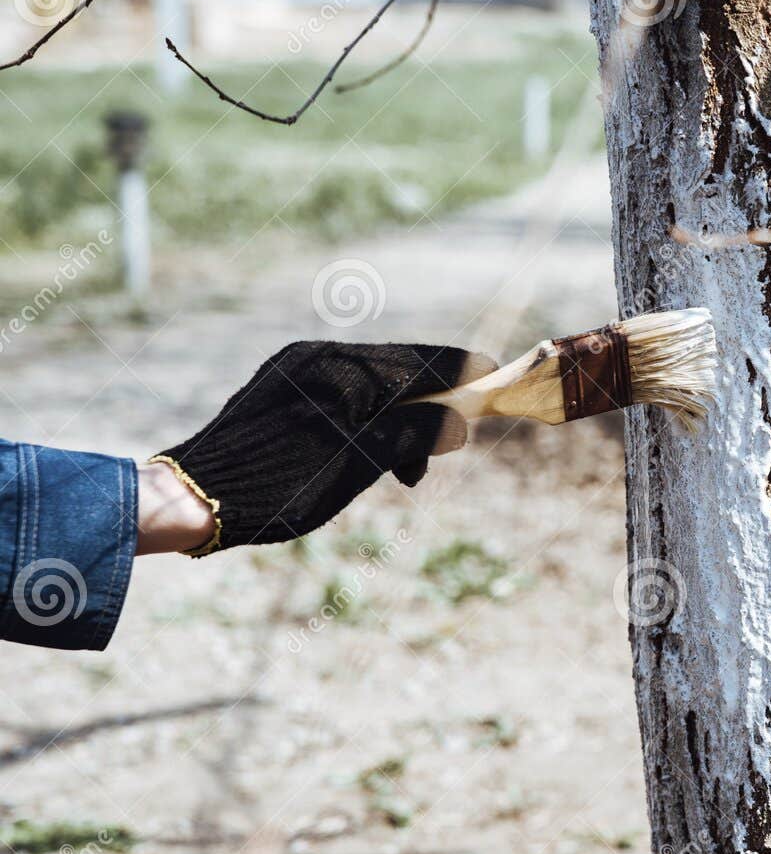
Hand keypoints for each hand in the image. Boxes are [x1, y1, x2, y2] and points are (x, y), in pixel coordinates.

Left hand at [153, 342, 495, 554]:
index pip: (421, 361)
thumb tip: (459, 421)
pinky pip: (346, 391)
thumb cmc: (280, 487)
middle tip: (454, 438)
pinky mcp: (282, 385)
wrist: (192, 496)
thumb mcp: (359, 466)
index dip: (463, 370)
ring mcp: (298, 368)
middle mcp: (321, 357)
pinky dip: (372, 417)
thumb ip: (413, 437)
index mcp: (344, 372)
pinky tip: (373, 451)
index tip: (495, 375)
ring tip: (408, 469)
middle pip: (400, 368)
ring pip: (374, 383)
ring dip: (402, 417)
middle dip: (434, 400)